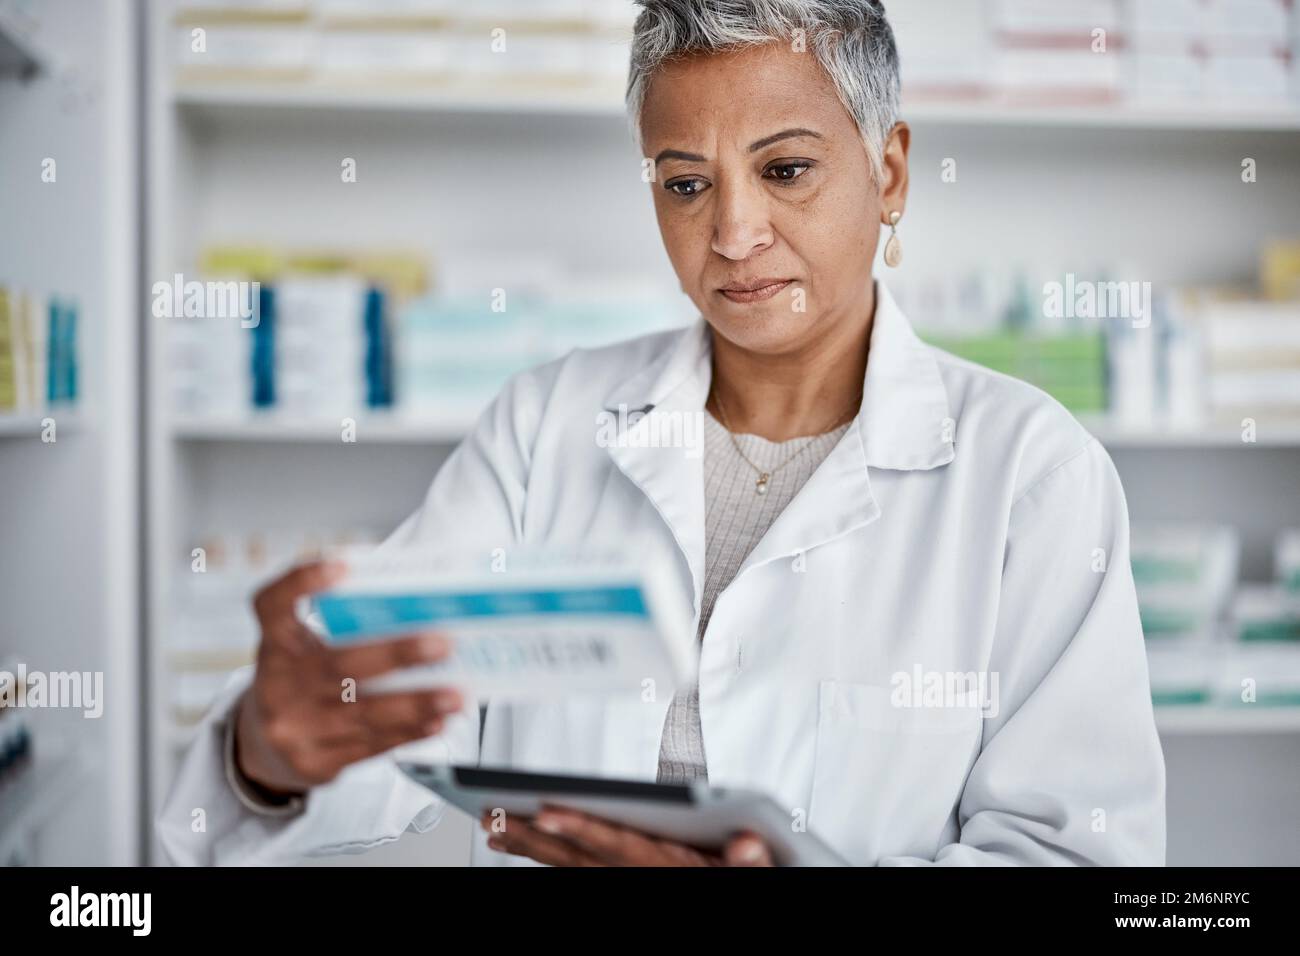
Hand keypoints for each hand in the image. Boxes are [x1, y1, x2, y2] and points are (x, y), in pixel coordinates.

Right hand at [235, 559, 464, 796]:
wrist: (262, 747)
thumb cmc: (302, 680)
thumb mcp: (304, 648)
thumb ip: (343, 628)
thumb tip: (417, 614)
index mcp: (275, 643)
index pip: (274, 605)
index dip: (304, 582)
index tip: (343, 566)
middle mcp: (277, 684)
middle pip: (338, 664)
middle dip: (397, 653)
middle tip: (443, 643)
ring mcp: (293, 728)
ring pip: (363, 713)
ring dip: (417, 703)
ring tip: (456, 694)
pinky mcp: (314, 762)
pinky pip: (370, 746)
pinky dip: (409, 732)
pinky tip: (437, 721)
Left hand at [479, 806, 773, 866]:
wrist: (721, 886)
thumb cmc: (731, 870)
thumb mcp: (756, 867)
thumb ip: (753, 859)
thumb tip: (747, 844)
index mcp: (664, 866)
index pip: (619, 845)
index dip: (582, 829)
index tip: (549, 812)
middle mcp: (636, 876)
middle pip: (578, 856)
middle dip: (535, 835)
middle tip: (495, 815)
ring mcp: (622, 880)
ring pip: (566, 865)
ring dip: (528, 846)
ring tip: (491, 826)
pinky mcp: (615, 876)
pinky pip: (569, 869)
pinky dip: (540, 854)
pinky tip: (516, 841)